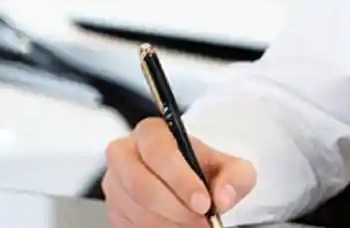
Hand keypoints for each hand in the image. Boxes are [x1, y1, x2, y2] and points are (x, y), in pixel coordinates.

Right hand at [103, 117, 256, 226]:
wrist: (191, 185)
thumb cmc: (205, 170)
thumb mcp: (231, 167)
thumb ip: (235, 176)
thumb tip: (223, 197)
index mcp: (151, 132)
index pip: (158, 152)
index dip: (181, 180)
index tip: (203, 202)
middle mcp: (124, 154)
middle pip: (141, 185)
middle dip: (175, 208)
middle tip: (201, 220)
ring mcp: (115, 184)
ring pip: (136, 210)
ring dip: (169, 223)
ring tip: (193, 225)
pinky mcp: (113, 209)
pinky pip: (130, 225)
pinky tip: (177, 227)